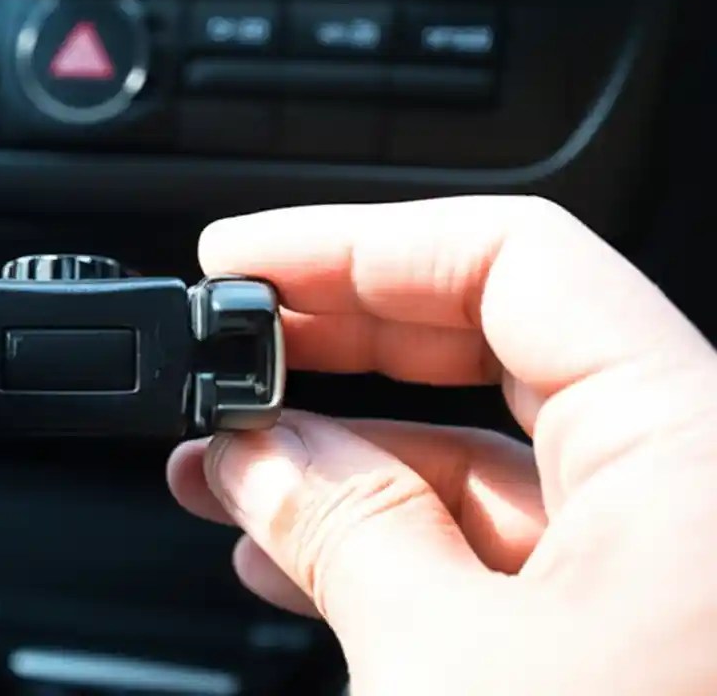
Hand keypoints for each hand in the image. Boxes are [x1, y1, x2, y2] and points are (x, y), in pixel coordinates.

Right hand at [168, 197, 716, 694]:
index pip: (517, 261)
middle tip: (229, 353)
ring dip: (345, 463)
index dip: (357, 245)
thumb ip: (346, 532)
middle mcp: (703, 495)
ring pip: (492, 459)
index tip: (246, 262)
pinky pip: (510, 552)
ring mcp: (675, 570)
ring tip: (229, 476)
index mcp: (696, 456)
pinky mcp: (642, 638)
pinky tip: (298, 556)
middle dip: (339, 349)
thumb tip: (260, 455)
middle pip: (500, 345)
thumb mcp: (444, 666)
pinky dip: (400, 544)